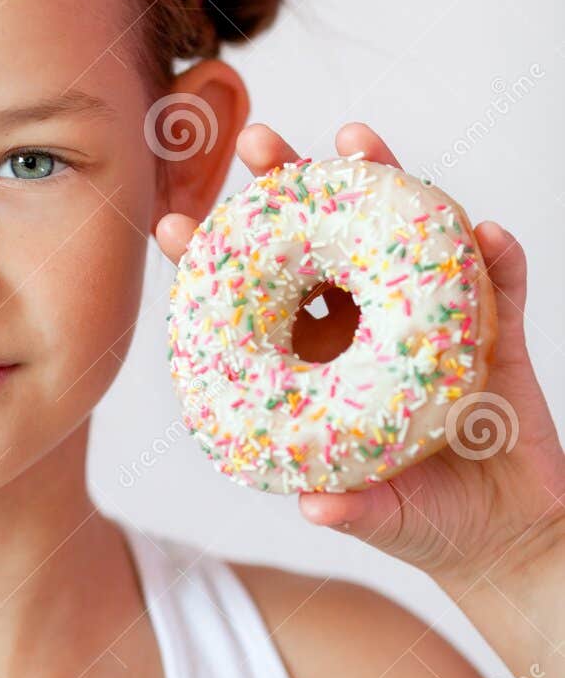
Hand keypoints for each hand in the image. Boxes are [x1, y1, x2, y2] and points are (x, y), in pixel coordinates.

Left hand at [155, 120, 564, 596]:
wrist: (507, 536)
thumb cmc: (425, 521)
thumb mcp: (380, 516)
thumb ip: (353, 511)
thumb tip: (314, 506)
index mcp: (323, 360)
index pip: (265, 297)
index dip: (222, 261)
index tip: (171, 226)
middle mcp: (368, 328)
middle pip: (327, 240)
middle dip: (292, 185)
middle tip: (255, 142)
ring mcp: (431, 320)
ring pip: (402, 235)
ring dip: (386, 182)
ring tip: (355, 141)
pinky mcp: (498, 333)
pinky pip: (500, 284)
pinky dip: (495, 257)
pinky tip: (484, 234)